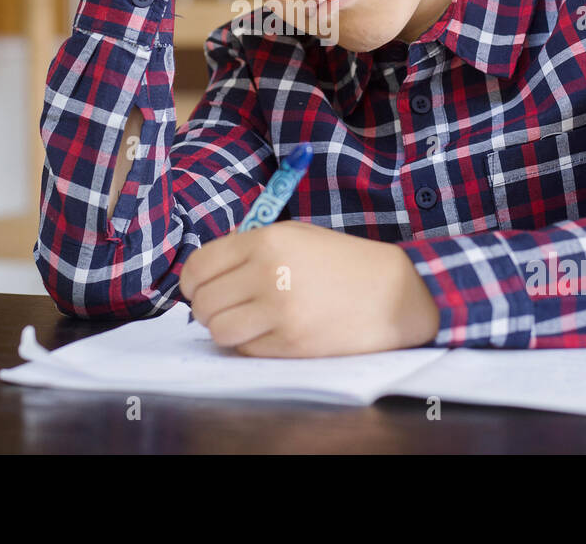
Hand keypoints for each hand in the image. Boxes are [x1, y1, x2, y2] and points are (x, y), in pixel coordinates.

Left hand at [179, 220, 441, 356]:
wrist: (395, 292)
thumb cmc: (342, 262)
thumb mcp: (295, 236)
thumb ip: (249, 249)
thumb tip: (204, 275)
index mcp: (266, 241)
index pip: (199, 266)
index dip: (190, 282)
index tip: (197, 288)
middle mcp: (267, 274)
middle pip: (204, 301)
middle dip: (206, 308)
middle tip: (224, 307)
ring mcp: (279, 312)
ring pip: (218, 330)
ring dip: (224, 329)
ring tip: (244, 322)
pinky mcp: (291, 343)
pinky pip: (246, 349)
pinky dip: (249, 344)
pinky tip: (269, 332)